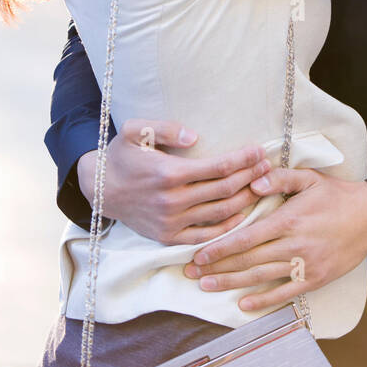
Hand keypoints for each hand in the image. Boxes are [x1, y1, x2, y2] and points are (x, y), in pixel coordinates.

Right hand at [76, 119, 271, 243]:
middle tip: (268, 166)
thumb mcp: (135, 130)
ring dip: (245, 199)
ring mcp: (171, 222)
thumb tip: (193, 136)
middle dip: (250, 176)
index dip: (243, 159)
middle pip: (224, 190)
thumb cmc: (121, 155)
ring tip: (262, 186)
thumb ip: (165, 128)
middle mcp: (172, 200)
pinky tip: (242, 214)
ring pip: (220, 213)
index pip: (218, 167)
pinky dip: (227, 226)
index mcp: (168, 173)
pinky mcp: (168, 237)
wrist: (99, 189)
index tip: (260, 150)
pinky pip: (205, 235)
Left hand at [182, 169, 366, 311]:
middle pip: (247, 259)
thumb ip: (280, 178)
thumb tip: (252, 182)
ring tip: (207, 286)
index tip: (199, 253)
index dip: (220, 247)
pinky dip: (264, 300)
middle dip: (217, 267)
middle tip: (191, 272)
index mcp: (288, 219)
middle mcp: (293, 245)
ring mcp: (304, 264)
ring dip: (231, 283)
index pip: (247, 236)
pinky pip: (285, 293)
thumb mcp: (309, 178)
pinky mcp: (315, 278)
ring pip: (261, 276)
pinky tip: (244, 304)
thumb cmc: (337, 195)